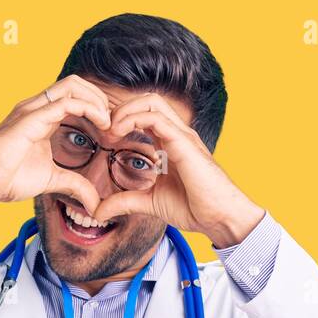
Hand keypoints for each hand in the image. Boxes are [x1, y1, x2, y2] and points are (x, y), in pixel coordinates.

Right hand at [0, 76, 113, 219]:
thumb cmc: (7, 178)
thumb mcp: (51, 180)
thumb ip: (74, 185)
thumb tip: (95, 202)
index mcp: (42, 116)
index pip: (75, 96)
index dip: (97, 107)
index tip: (113, 129)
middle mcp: (37, 107)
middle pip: (77, 84)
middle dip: (101, 98)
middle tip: (115, 122)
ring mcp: (33, 109)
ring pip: (73, 86)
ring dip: (98, 100)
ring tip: (110, 123)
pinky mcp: (31, 118)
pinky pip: (66, 102)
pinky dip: (89, 108)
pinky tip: (102, 124)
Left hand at [89, 93, 265, 247]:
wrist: (219, 217)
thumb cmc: (194, 208)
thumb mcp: (150, 203)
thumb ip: (125, 202)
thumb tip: (98, 211)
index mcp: (170, 143)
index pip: (145, 114)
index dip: (122, 119)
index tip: (104, 136)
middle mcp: (177, 134)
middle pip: (147, 101)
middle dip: (121, 108)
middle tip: (104, 129)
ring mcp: (182, 135)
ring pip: (151, 102)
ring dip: (125, 110)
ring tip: (110, 129)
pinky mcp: (183, 143)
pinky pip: (156, 118)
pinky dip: (133, 119)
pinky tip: (119, 133)